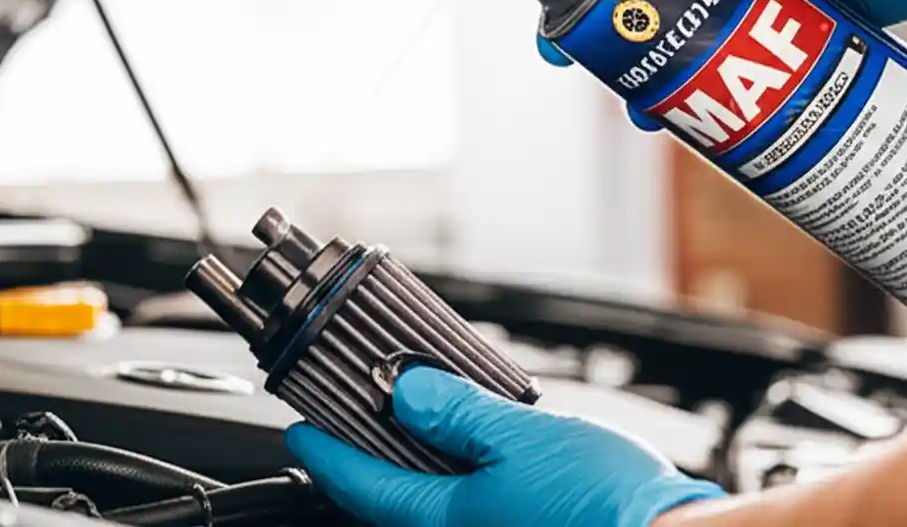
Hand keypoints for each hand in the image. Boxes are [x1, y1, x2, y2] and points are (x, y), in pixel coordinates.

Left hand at [286, 368, 724, 526]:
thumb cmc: (607, 507)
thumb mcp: (521, 438)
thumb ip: (457, 413)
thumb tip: (405, 393)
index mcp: (447, 518)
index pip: (362, 485)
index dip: (324, 454)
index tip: (299, 430)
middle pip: (392, 493)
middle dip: (365, 453)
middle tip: (346, 414)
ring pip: (433, 495)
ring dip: (413, 456)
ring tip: (409, 413)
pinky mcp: (528, 524)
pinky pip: (473, 498)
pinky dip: (459, 468)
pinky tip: (477, 442)